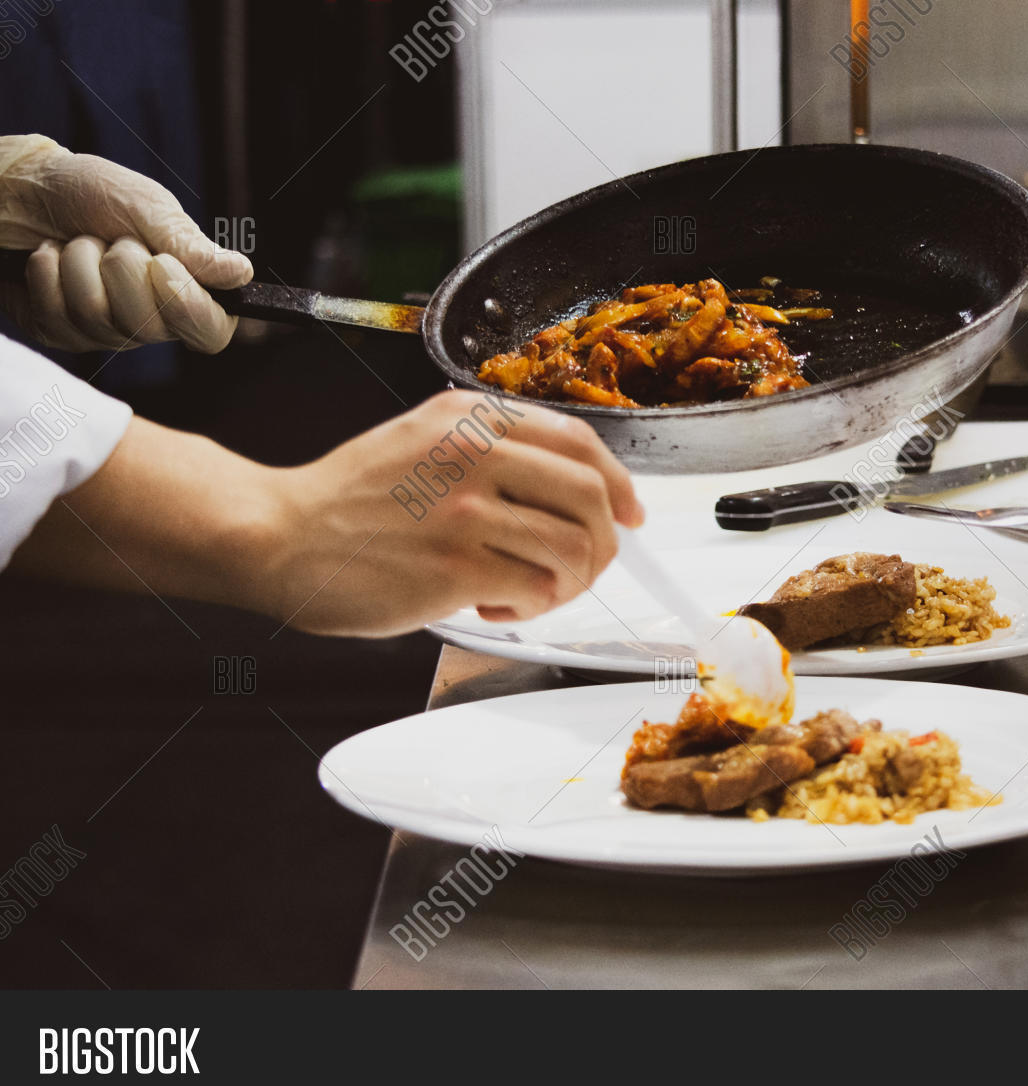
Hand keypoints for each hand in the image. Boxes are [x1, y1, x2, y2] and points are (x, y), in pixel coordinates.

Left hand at [0, 134, 251, 352]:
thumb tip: (241, 274)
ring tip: (78, 241)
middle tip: (114, 239)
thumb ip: (191, 246)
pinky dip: (47, 271)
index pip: (212, 332)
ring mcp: (104, 332)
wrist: (29, 188)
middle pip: (149, 327)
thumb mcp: (148, 207)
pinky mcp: (61, 332)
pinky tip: (49, 256)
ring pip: (97, 317)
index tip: (162, 265)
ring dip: (80, 262)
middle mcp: (151, 321)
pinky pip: (55, 317)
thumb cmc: (94, 194)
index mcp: (187, 291)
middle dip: (122, 267)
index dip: (189, 307)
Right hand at [257, 391, 645, 636]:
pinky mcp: (457, 564)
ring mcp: (467, 509)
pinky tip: (495, 604)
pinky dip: (531, 607)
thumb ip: (493, 448)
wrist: (277, 536)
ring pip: (574, 548)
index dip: (619, 484)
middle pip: (592, 496)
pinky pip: (538, 588)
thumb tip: (578, 486)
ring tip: (528, 590)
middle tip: (585, 566)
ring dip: (567, 582)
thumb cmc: (351, 498)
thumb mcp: (423, 439)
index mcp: (470, 416)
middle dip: (606, 541)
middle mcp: (473, 453)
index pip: (580, 442)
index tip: (630, 513)